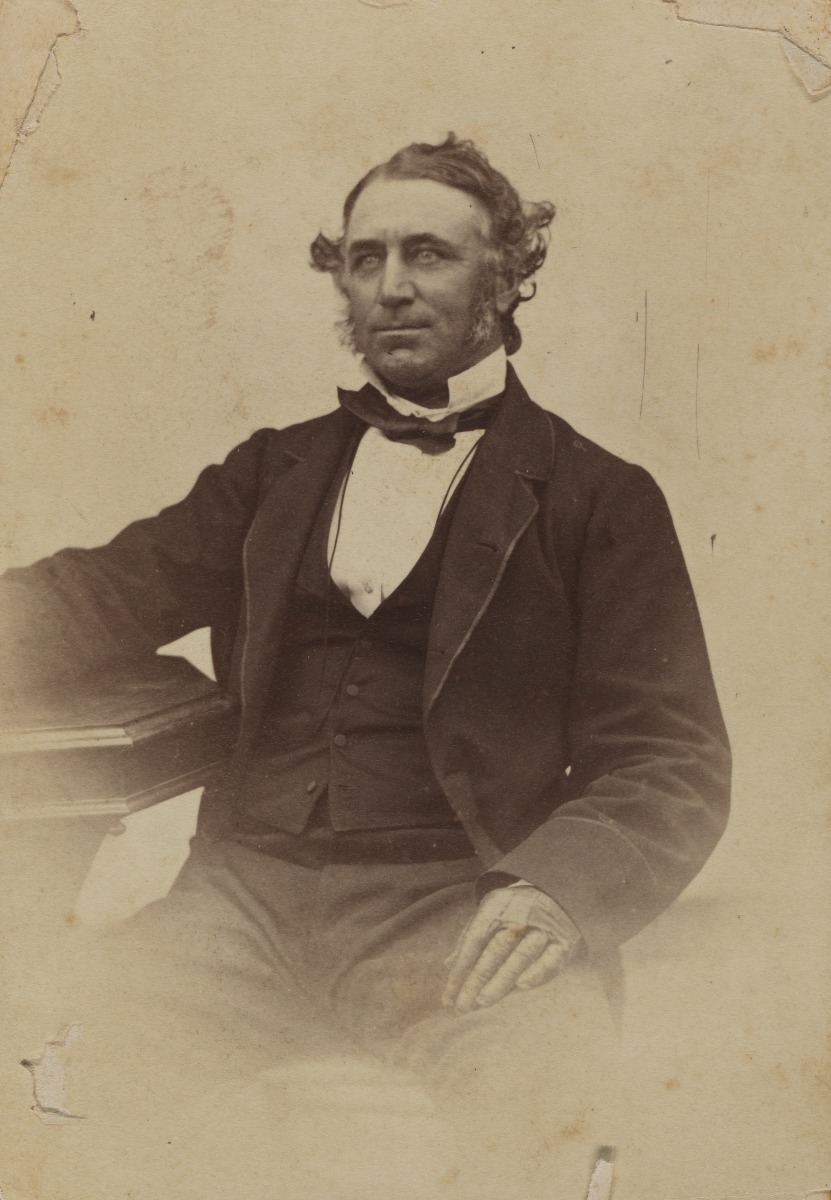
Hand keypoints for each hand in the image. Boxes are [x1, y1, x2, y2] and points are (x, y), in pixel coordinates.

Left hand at [442, 884, 581, 1013]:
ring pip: (521, 955)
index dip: (460, 969)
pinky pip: (550, 958)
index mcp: (496, 906)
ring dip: (501, 980)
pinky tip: (522, 985)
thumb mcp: (487, 915)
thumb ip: (469, 938)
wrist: (551, 893)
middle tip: (463, 1006)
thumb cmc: (509, 911)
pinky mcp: (562, 940)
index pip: (474, 939)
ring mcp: (542, 925)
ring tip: (483, 1002)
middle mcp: (519, 913)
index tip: (447, 996)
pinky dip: (538, 971)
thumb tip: (448, 964)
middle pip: (495, 948)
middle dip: (477, 979)